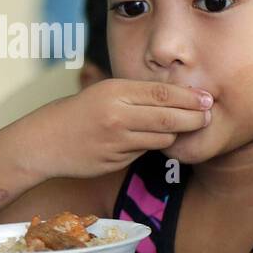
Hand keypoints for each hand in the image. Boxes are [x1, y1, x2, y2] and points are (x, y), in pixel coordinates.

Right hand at [21, 78, 212, 178]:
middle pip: (169, 117)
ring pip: (161, 137)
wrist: (44, 142)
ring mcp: (116, 140)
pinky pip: (145, 152)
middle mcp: (117, 115)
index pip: (163, 93)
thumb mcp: (106, 93)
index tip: (208, 99)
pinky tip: (148, 141)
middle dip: (194, 118)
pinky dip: (152, 146)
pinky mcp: (115, 160)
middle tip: (208, 117)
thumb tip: (181, 97)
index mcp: (115, 91)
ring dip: (174, 134)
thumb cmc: (80, 113)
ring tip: (179, 128)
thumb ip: (138, 94)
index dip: (190, 97)